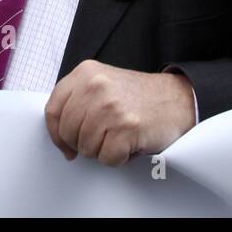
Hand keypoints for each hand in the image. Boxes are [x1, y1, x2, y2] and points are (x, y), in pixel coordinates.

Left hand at [44, 61, 195, 165]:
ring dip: (103, 150)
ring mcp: (111, 107)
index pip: (52, 110)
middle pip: (68, 132)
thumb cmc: (140, 97)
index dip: (56, 133)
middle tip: (104, 136)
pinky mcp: (126, 128)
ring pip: (85, 148)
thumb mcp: (103, 84)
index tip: (66, 143)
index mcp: (86, 73)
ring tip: (121, 135)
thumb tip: (59, 136)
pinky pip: (107, 158)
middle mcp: (96, 86)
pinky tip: (131, 143)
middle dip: (83, 143)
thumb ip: (78, 101)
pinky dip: (120, 158)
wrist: (179, 99)